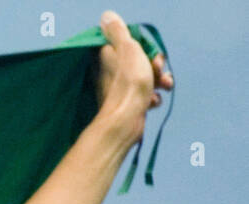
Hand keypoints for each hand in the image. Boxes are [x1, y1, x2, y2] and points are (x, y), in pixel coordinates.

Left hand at [95, 10, 173, 146]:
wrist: (126, 120)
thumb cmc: (128, 83)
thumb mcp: (127, 49)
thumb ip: (118, 32)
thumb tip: (106, 16)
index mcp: (107, 56)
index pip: (130, 44)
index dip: (147, 48)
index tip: (154, 56)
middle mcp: (110, 72)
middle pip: (140, 61)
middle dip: (156, 66)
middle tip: (159, 71)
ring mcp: (118, 89)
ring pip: (145, 78)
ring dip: (159, 82)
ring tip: (164, 87)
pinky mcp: (126, 105)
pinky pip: (144, 96)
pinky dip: (151, 98)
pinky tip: (153, 103)